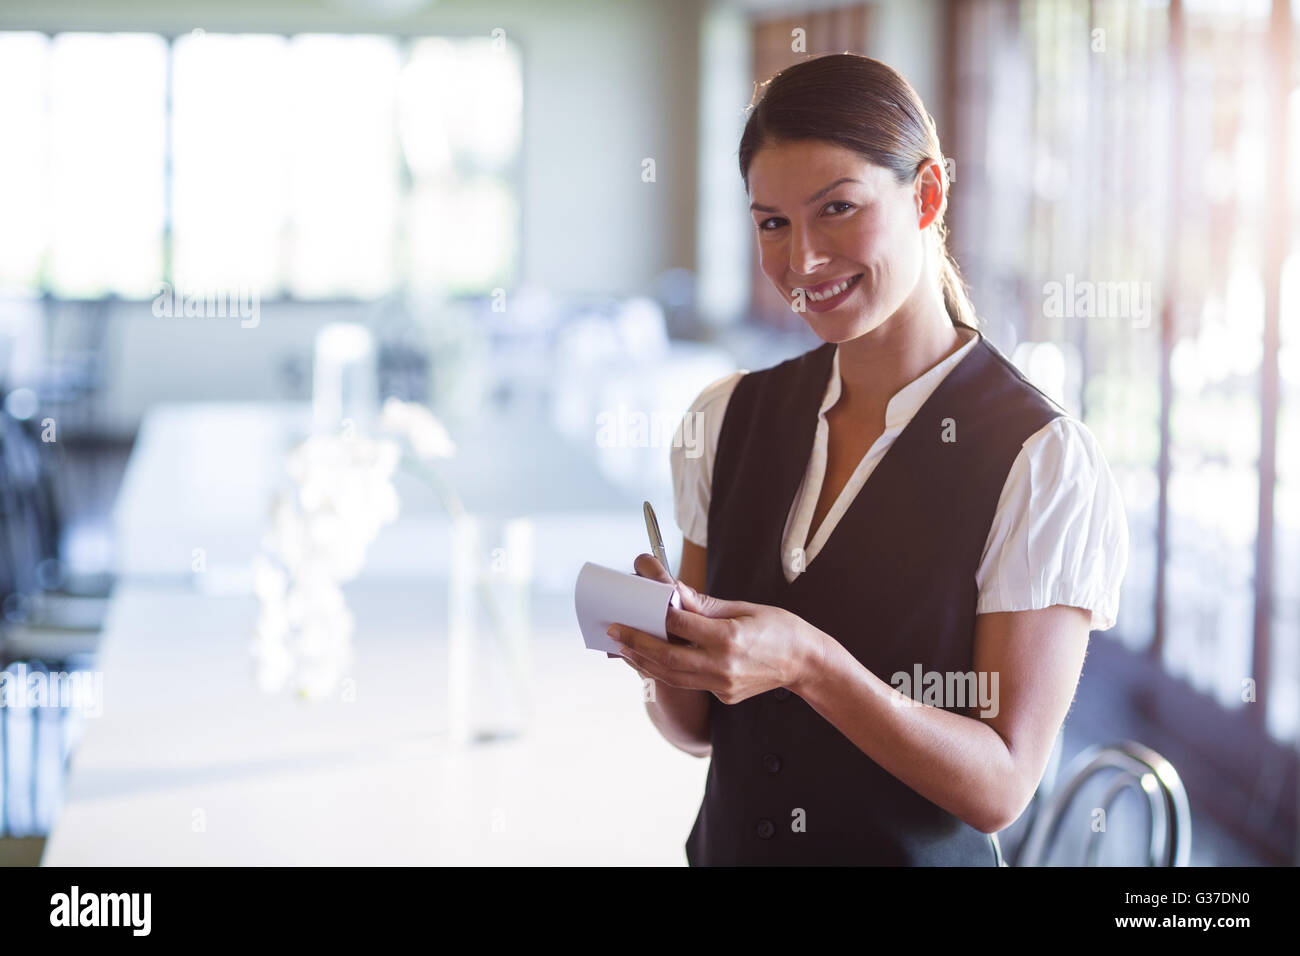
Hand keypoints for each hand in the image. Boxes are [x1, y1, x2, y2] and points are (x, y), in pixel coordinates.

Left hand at [607, 553, 822, 704]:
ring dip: (643, 662)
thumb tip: (673, 592)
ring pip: (672, 676)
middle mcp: (723, 665)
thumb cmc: (779, 629)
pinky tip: (649, 660)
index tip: (632, 608)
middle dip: (637, 644)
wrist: (806, 663)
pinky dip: (664, 671)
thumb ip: (704, 604)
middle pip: (668, 657)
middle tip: (614, 631)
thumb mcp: (744, 607)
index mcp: (730, 637)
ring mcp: (723, 685)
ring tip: (623, 647)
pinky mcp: (723, 696)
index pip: (681, 624)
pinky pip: (687, 683)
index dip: (654, 616)